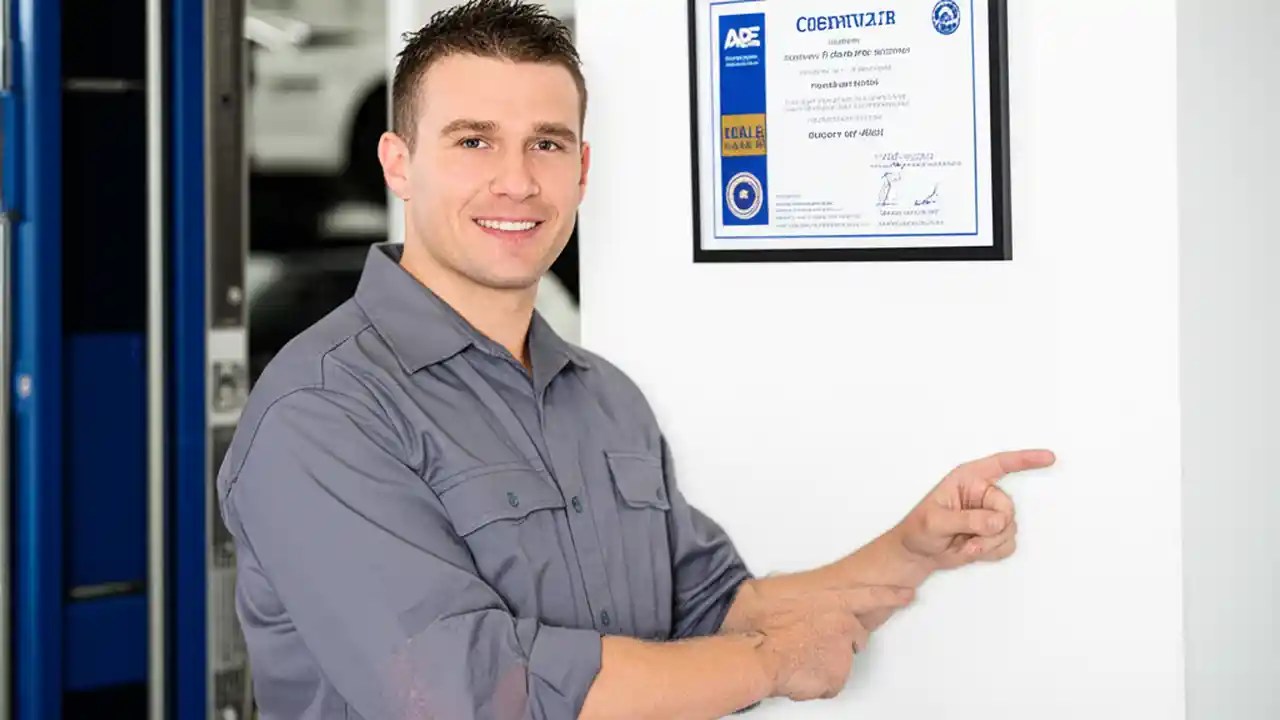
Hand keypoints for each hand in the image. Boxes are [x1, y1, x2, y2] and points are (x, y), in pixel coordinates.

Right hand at [754, 585, 913, 701]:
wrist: (756, 654)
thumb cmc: (759, 624)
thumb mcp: (769, 589)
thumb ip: (787, 586)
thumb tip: (780, 586)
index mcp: (831, 599)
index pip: (872, 595)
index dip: (892, 595)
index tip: (907, 595)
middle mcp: (843, 623)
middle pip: (854, 635)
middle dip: (840, 642)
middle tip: (814, 644)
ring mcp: (842, 651)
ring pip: (839, 661)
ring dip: (823, 662)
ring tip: (797, 658)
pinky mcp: (837, 675)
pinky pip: (830, 682)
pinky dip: (817, 682)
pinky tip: (799, 672)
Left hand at [893, 449, 1055, 570]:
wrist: (917, 554)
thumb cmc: (919, 530)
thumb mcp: (936, 522)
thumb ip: (968, 519)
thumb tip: (997, 521)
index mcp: (967, 479)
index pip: (1001, 464)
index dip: (1026, 459)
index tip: (1049, 457)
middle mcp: (982, 494)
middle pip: (1008, 509)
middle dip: (991, 528)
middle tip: (969, 538)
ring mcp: (989, 514)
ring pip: (1009, 529)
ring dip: (989, 543)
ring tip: (966, 544)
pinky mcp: (993, 534)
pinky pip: (1008, 544)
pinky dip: (992, 552)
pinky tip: (972, 549)